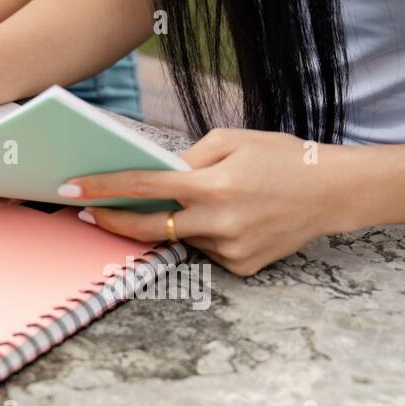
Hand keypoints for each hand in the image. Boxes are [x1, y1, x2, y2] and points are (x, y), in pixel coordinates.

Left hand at [61, 129, 365, 275]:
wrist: (334, 191)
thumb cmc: (281, 157)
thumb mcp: (232, 139)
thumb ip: (187, 157)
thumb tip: (153, 174)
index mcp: (212, 184)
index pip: (143, 187)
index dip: (102, 188)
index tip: (71, 189)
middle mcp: (218, 221)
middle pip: (146, 227)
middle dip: (111, 220)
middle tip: (86, 212)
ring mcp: (231, 248)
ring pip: (182, 236)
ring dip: (179, 220)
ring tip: (214, 199)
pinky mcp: (243, 265)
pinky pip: (207, 249)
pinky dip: (207, 233)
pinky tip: (236, 217)